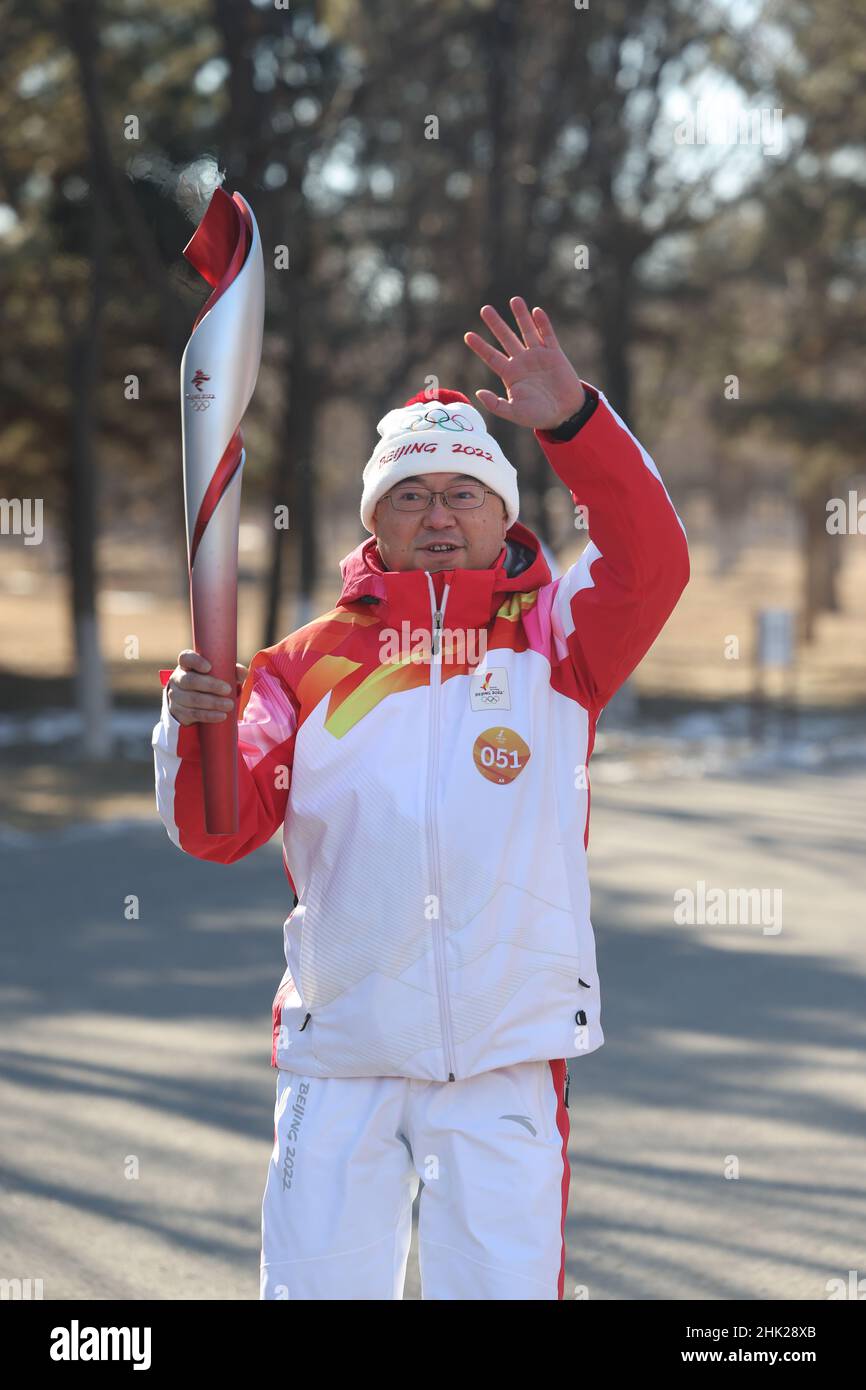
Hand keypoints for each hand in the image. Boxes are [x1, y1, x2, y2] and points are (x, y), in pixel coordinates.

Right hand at [167, 650, 248, 725]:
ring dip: (212, 703)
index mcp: (186, 665)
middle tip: (228, 690)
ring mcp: (175, 696)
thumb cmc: (209, 683)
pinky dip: (209, 715)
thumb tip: (243, 672)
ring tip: (229, 705)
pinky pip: (193, 714)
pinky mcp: (178, 712)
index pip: (185, 658)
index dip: (195, 662)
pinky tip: (221, 715)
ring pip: (192, 699)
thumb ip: (231, 671)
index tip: (209, 667)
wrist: (194, 705)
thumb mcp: (219, 674)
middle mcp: (178, 679)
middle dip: (210, 685)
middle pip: (189, 681)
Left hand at [464, 297, 585, 429]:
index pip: (491, 356)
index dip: (480, 346)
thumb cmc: (538, 416)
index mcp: (510, 375)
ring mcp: (538, 356)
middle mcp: (522, 362)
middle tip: (484, 309)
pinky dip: (543, 324)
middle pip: (505, 338)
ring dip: (521, 316)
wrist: (564, 414)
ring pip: (527, 331)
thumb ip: (496, 405)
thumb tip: (478, 393)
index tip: (468, 335)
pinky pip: (548, 336)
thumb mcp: (514, 413)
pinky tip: (536, 312)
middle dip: (495, 324)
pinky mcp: (555, 354)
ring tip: (514, 300)